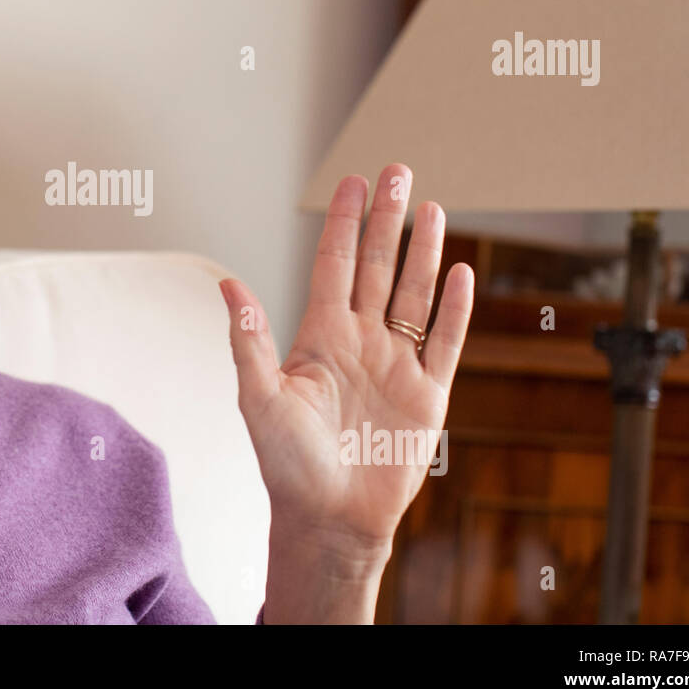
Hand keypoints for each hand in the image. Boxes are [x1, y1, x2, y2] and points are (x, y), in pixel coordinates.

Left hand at [220, 164, 473, 549]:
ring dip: (421, 252)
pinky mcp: (428, 394)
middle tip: (397, 170)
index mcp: (319, 337)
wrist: (328, 518)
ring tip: (429, 207)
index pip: (334, 265)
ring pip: (413, 294)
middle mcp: (360, 341)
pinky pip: (446, 342)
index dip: (343, 224)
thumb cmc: (286, 463)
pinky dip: (456, 309)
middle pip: (376, 267)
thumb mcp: (259, 398)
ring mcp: (396, 364)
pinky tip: (462, 271)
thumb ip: (249, 340)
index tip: (352, 182)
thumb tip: (226, 284)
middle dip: (386, 219)